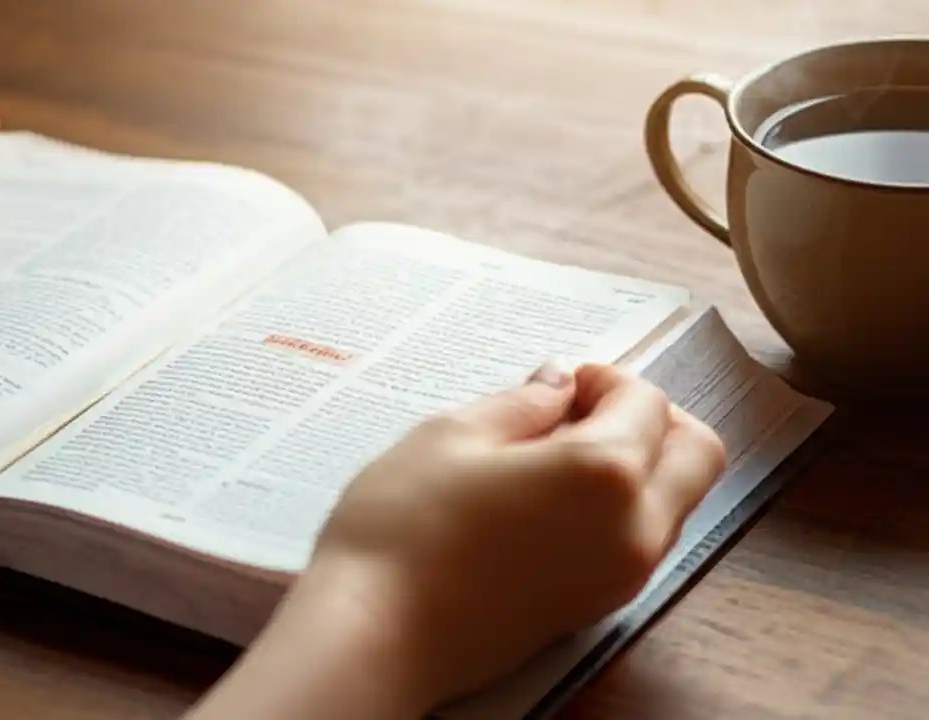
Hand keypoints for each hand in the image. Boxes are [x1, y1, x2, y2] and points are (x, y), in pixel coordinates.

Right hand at [187, 363, 724, 719]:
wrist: (375, 634)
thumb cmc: (401, 530)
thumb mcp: (451, 436)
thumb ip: (521, 404)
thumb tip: (556, 386)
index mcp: (604, 472)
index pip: (648, 403)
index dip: (605, 379)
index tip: (561, 384)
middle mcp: (633, 528)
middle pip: (696, 454)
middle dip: (652, 419)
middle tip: (585, 411)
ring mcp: (621, 576)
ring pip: (674, 501)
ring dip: (639, 465)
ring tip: (554, 456)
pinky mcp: (597, 606)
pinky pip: (640, 540)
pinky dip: (619, 507)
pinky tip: (547, 501)